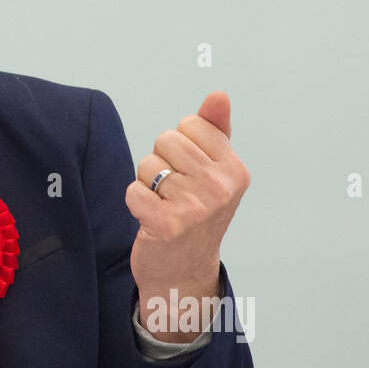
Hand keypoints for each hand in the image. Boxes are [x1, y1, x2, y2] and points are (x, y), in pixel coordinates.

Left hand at [124, 91, 248, 341]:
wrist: (184, 272)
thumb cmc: (197, 215)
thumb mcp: (214, 172)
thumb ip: (215, 130)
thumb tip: (218, 95)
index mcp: (235, 170)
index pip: (190, 124)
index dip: (181, 145)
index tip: (190, 172)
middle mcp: (220, 188)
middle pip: (166, 140)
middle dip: (162, 162)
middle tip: (174, 191)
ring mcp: (195, 207)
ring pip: (147, 165)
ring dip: (148, 184)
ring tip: (164, 205)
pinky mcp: (166, 224)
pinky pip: (133, 190)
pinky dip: (135, 202)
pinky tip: (151, 218)